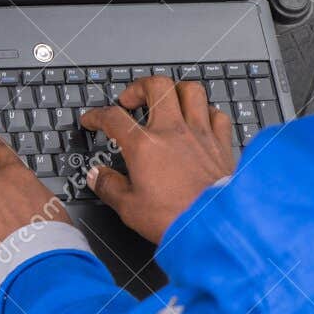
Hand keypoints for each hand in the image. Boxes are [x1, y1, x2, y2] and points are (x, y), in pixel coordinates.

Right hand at [79, 76, 236, 243]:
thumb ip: (109, 187)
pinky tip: (200, 120)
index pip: (113, 117)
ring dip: (175, 90)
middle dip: (139, 87)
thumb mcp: (129, 208)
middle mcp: (173, 132)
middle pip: (156, 86)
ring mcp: (200, 135)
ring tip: (166, 99)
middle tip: (130, 100)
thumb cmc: (175, 218)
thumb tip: (97, 176)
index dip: (96, 115)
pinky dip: (207, 112)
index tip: (92, 120)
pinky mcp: (221, 145)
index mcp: (145, 146)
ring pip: (191, 91)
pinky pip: (217, 114)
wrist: (215, 227)